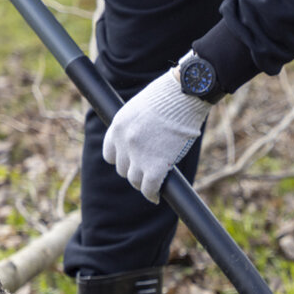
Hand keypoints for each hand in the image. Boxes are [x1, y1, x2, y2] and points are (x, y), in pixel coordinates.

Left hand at [103, 68, 211, 202]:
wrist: (182, 96)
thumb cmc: (169, 97)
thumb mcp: (141, 109)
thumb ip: (136, 126)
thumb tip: (145, 140)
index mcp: (117, 127)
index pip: (111, 155)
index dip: (122, 160)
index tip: (132, 162)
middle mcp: (124, 142)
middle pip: (123, 169)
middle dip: (134, 171)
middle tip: (147, 172)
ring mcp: (139, 155)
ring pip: (135, 180)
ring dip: (143, 183)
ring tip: (153, 184)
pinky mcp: (155, 165)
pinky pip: (150, 187)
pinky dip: (152, 194)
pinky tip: (156, 197)